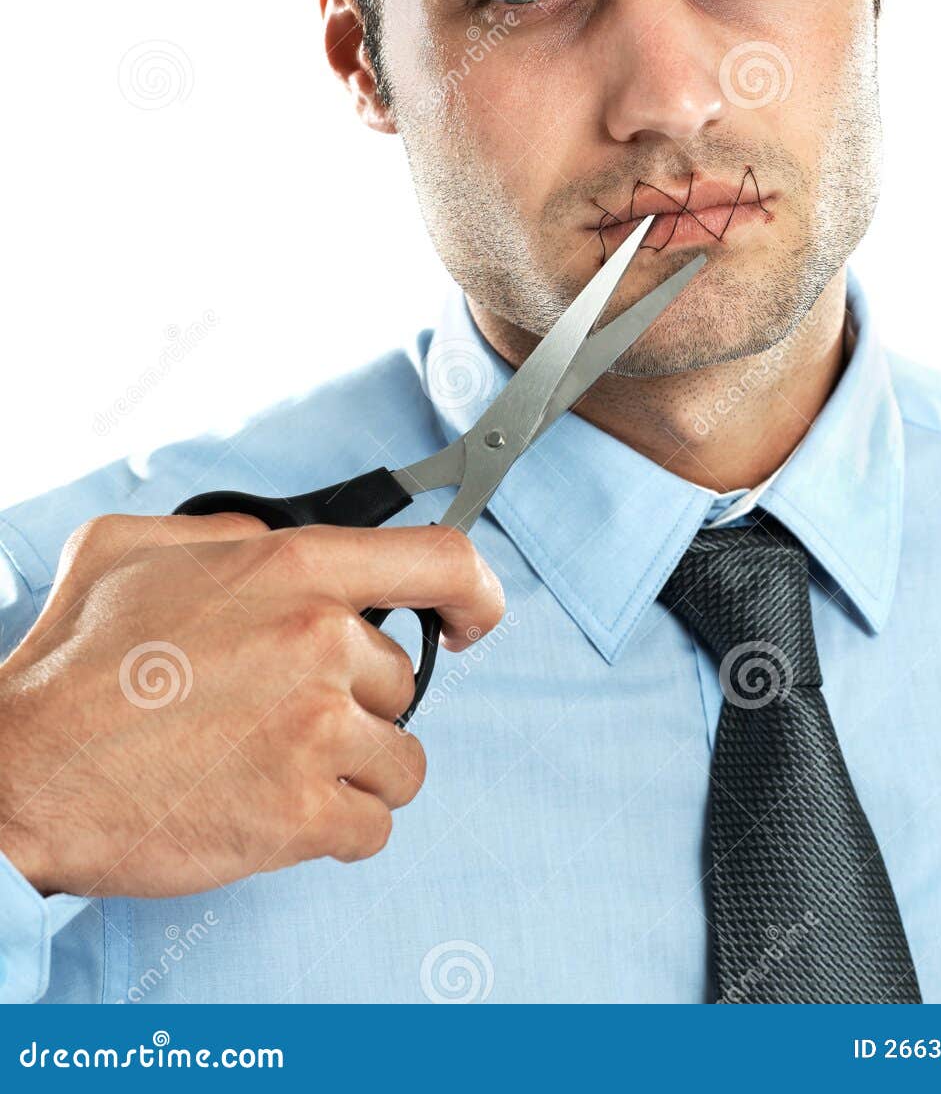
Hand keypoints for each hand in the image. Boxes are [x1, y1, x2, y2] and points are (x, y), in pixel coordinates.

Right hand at [0, 510, 504, 897]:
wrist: (22, 775)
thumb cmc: (72, 667)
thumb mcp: (136, 545)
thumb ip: (229, 531)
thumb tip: (276, 541)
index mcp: (293, 570)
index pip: (440, 563)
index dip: (476, 593)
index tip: (473, 620)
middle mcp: (319, 644)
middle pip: (398, 681)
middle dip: (349, 701)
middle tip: (273, 715)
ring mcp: (315, 733)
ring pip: (397, 760)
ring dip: (349, 771)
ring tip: (273, 768)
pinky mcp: (300, 817)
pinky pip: (372, 827)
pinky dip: (335, 829)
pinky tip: (275, 812)